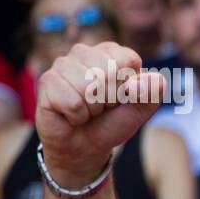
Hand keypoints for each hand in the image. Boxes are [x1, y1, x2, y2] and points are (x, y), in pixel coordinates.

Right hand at [36, 42, 165, 188]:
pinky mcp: (48, 80)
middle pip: (108, 72)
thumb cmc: (112, 122)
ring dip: (92, 108)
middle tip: (101, 106)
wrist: (85, 146)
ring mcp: (63, 64)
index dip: (128, 86)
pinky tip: (72, 114)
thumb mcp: (140, 109)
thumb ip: (151, 92)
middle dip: (109, 98)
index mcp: (112, 52)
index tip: (120, 97)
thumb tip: (141, 81)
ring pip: (89, 86)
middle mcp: (85, 52)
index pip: (128, 60)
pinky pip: (73, 101)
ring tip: (87, 110)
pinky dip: (77, 115)